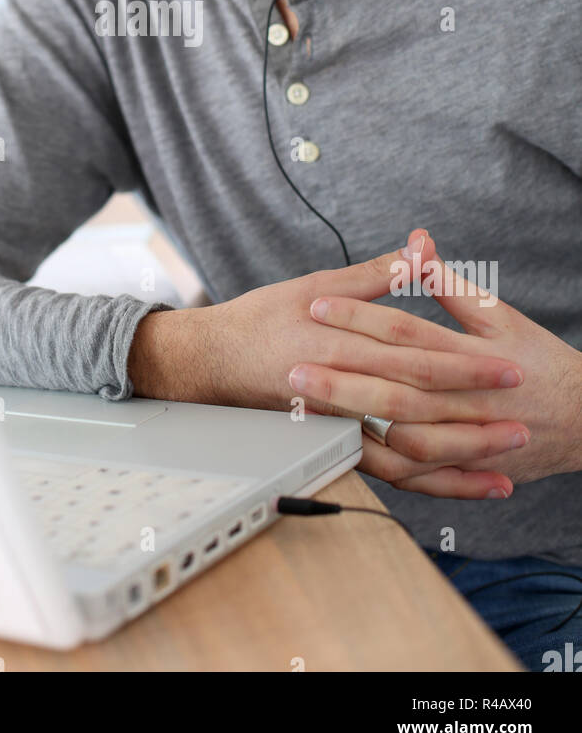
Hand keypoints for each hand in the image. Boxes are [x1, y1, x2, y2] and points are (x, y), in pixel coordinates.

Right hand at [201, 230, 528, 498]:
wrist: (211, 361)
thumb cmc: (263, 318)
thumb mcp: (316, 286)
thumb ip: (374, 275)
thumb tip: (418, 248)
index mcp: (337, 343)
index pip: (412, 357)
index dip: (463, 364)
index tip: (507, 365)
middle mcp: (336, 387)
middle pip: (414, 406)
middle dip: (472, 413)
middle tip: (521, 417)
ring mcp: (332, 422)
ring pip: (401, 449)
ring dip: (454, 457)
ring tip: (502, 462)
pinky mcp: (331, 442)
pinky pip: (383, 472)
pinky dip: (424, 482)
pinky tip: (456, 483)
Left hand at [294, 230, 581, 494]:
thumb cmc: (537, 359)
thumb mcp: (498, 315)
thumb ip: (449, 283)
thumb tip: (417, 242)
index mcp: (477, 355)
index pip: (409, 332)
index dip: (361, 317)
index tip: (318, 305)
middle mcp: (473, 400)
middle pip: (398, 391)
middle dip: (343, 382)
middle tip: (293, 368)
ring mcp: (472, 440)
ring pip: (405, 441)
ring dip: (358, 428)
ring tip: (311, 413)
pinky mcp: (470, 470)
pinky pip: (421, 477)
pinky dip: (384, 468)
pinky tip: (346, 452)